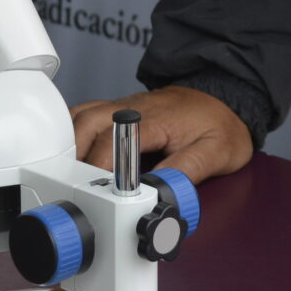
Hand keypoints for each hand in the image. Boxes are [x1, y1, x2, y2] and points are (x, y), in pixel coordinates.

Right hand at [71, 85, 253, 182]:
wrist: (226, 98)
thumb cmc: (220, 125)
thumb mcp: (216, 153)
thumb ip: (186, 171)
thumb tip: (157, 191)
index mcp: (156, 119)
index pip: (115, 140)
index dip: (102, 167)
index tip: (98, 189)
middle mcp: (133, 107)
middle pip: (87, 123)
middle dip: (74, 155)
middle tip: (73, 185)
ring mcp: (123, 105)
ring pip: (81, 116)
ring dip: (69, 142)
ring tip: (65, 172)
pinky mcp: (118, 109)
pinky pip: (85, 115)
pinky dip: (72, 131)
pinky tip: (70, 151)